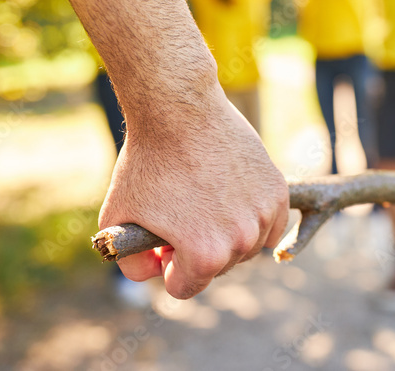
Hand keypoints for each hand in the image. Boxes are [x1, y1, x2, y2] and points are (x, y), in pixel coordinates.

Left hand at [98, 94, 289, 298]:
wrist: (180, 109)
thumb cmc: (147, 161)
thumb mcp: (117, 218)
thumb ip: (131, 262)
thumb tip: (158, 271)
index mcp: (205, 254)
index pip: (185, 287)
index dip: (167, 266)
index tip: (163, 240)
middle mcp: (241, 239)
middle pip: (218, 268)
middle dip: (197, 250)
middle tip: (181, 215)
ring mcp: (263, 213)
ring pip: (247, 247)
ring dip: (227, 235)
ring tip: (203, 201)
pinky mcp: (277, 190)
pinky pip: (271, 225)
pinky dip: (254, 220)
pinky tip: (231, 199)